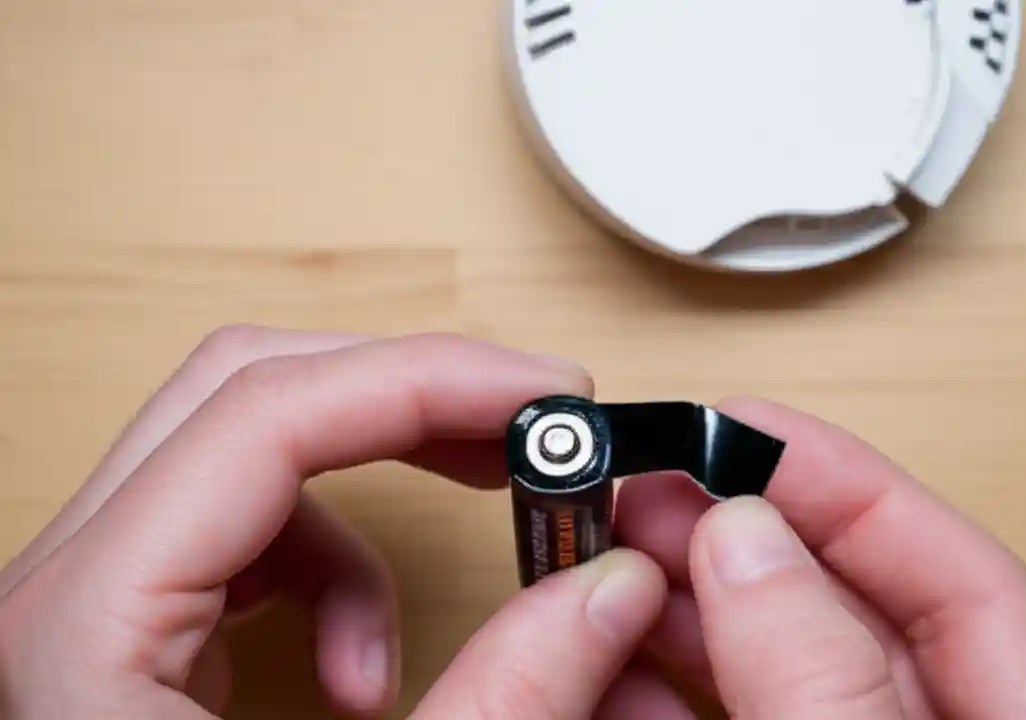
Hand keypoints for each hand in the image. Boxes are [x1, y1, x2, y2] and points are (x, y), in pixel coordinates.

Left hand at [0, 327, 677, 718]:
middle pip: (248, 389)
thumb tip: (615, 590)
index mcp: (88, 623)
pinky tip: (365, 674)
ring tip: (448, 579)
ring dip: (375, 482)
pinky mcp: (132, 631)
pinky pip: (246, 532)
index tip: (546, 399)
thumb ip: (509, 701)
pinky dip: (336, 566)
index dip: (426, 379)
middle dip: (410, 397)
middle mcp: (70, 587)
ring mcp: (94, 601)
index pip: (268, 413)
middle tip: (531, 433)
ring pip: (246, 447)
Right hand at [616, 398, 1025, 718]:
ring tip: (615, 552)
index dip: (853, 485)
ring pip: (773, 665)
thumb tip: (748, 541)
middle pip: (850, 607)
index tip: (747, 428)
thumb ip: (826, 679)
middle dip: (746, 534)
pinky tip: (608, 654)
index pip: (964, 577)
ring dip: (690, 602)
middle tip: (655, 484)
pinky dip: (658, 688)